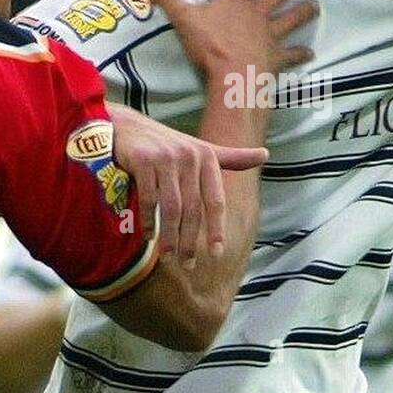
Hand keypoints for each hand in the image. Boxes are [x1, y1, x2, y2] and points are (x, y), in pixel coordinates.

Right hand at [107, 103, 266, 260]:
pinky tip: (149, 237)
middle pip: (193, 209)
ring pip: (171, 208)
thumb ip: (231, 158)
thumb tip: (265, 155)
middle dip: (190, 241)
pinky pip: (149, 199)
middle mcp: (189, 156)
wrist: (127, 127)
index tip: (216, 254)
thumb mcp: (201, 149)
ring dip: (169, 237)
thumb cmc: (168, 144)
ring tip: (168, 258)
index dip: (217, 229)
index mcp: (207, 157)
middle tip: (187, 264)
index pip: (216, 200)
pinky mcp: (142, 160)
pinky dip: (148, 221)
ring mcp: (165, 158)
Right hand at [136, 0, 317, 83]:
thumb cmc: (208, 47)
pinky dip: (300, 54)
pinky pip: (291, 55)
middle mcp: (256, 15)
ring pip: (291, 20)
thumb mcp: (181, 16)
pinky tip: (311, 53)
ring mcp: (269, 37)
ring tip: (316, 5)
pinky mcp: (275, 59)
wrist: (232, 78)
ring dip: (303, 12)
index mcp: (235, 2)